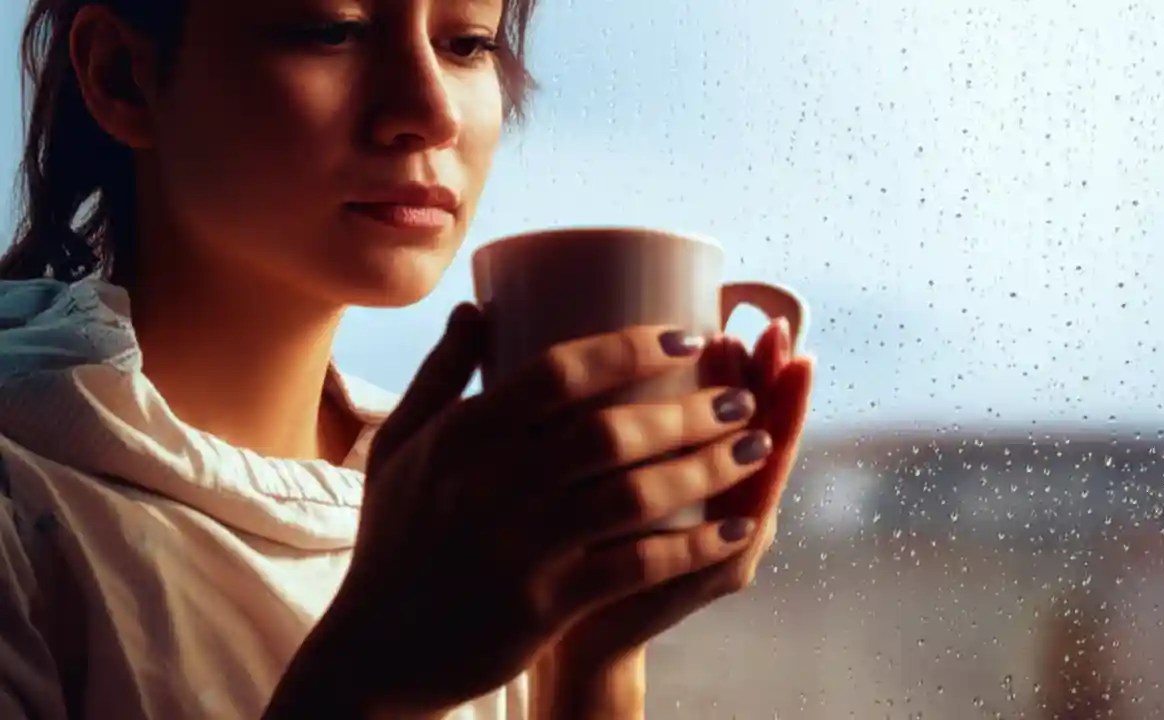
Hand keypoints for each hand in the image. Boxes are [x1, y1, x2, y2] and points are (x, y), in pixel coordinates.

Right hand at [265, 304, 775, 717]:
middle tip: (740, 398)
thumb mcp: (399, 450)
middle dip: (689, 409)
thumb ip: (440, 376)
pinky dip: (692, 546)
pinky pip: (633, 566)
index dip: (631, 349)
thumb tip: (477, 307)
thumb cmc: (396, 542)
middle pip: (609, 431)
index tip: (689, 338)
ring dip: (706, 468)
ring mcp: (516, 549)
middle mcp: (487, 486)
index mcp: (459, 438)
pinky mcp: (540, 606)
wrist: (377, 653)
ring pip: (632, 494)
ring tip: (755, 447)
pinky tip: (733, 529)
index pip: (557, 374)